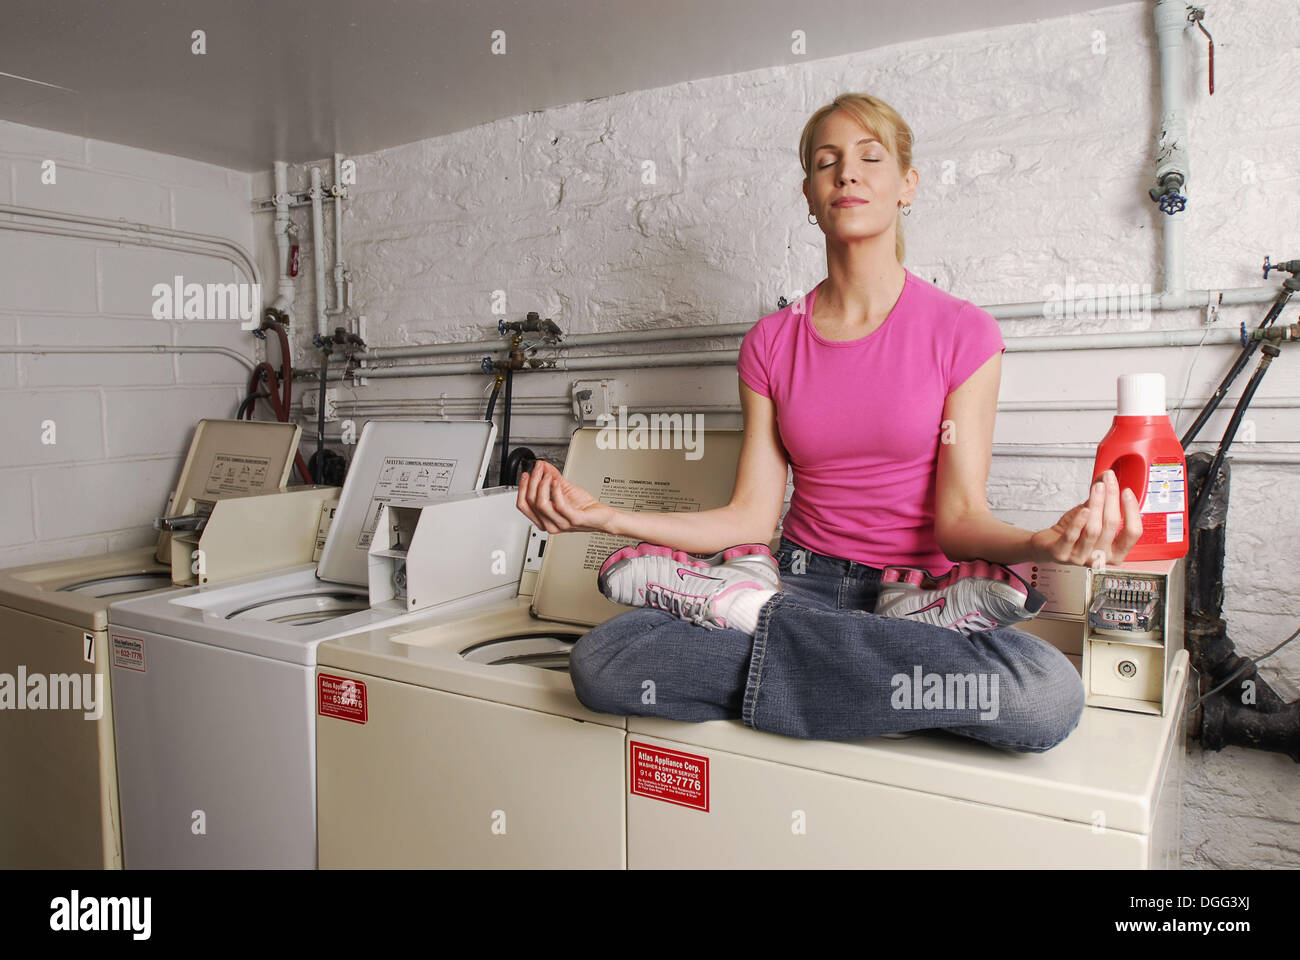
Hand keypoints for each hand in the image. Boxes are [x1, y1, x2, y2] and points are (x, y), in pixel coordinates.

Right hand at [515, 459, 614, 533]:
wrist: (602, 516)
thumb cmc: (585, 508)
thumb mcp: (565, 489)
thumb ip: (552, 477)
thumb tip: (542, 465)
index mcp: (544, 519)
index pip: (523, 505)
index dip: (522, 487)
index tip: (526, 473)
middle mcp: (550, 524)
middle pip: (531, 502)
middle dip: (532, 481)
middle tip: (538, 469)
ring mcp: (561, 524)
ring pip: (541, 504)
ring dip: (543, 485)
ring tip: (548, 474)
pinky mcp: (574, 520)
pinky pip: (559, 505)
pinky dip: (556, 491)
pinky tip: (557, 482)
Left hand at [1029, 469, 1143, 566]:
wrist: (1049, 544)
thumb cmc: (1075, 532)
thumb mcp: (1093, 515)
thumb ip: (1103, 498)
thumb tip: (1108, 475)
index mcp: (1116, 552)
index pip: (1133, 532)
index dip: (1132, 510)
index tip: (1126, 491)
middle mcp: (1101, 557)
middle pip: (1111, 525)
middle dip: (1111, 498)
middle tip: (1108, 481)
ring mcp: (1081, 557)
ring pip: (1093, 529)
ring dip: (1096, 504)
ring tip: (1097, 488)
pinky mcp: (1062, 553)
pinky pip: (1072, 536)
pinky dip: (1078, 521)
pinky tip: (1083, 509)